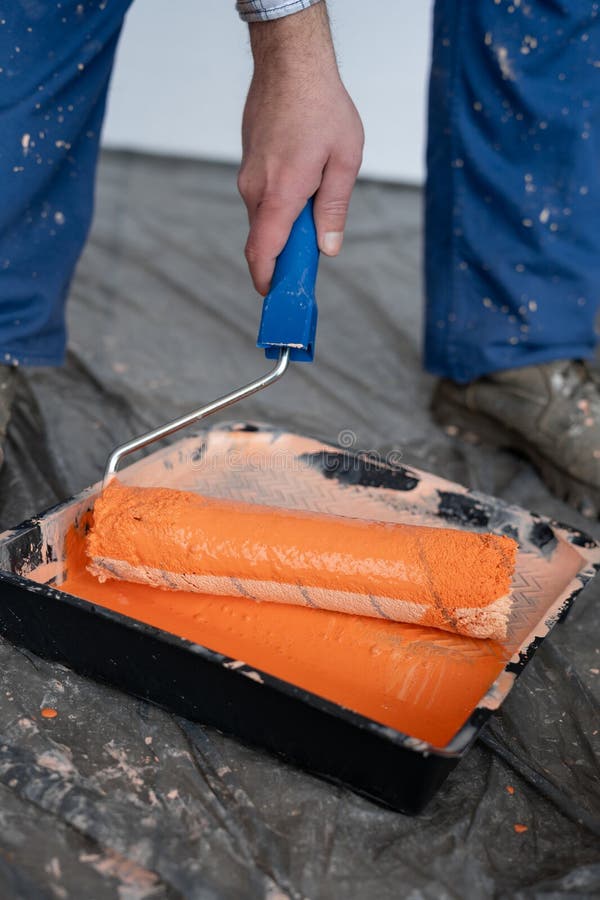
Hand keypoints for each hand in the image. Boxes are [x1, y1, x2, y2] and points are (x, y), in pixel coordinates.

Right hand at [238, 3, 363, 294]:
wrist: (290, 63)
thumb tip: (328, 249)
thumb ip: (334, 210)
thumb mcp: (344, 161)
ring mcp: (248, 176)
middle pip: (265, 239)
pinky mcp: (248, 164)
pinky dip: (281, 204)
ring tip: (318, 198)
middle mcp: (256, 189)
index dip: (267, 280)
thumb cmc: (321, 107)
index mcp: (281, 194)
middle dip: (287, 252)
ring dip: (288, 223)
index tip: (276, 296)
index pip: (263, 252)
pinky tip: (305, 180)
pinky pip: (263, 197)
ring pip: (265, 217)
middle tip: (316, 251)